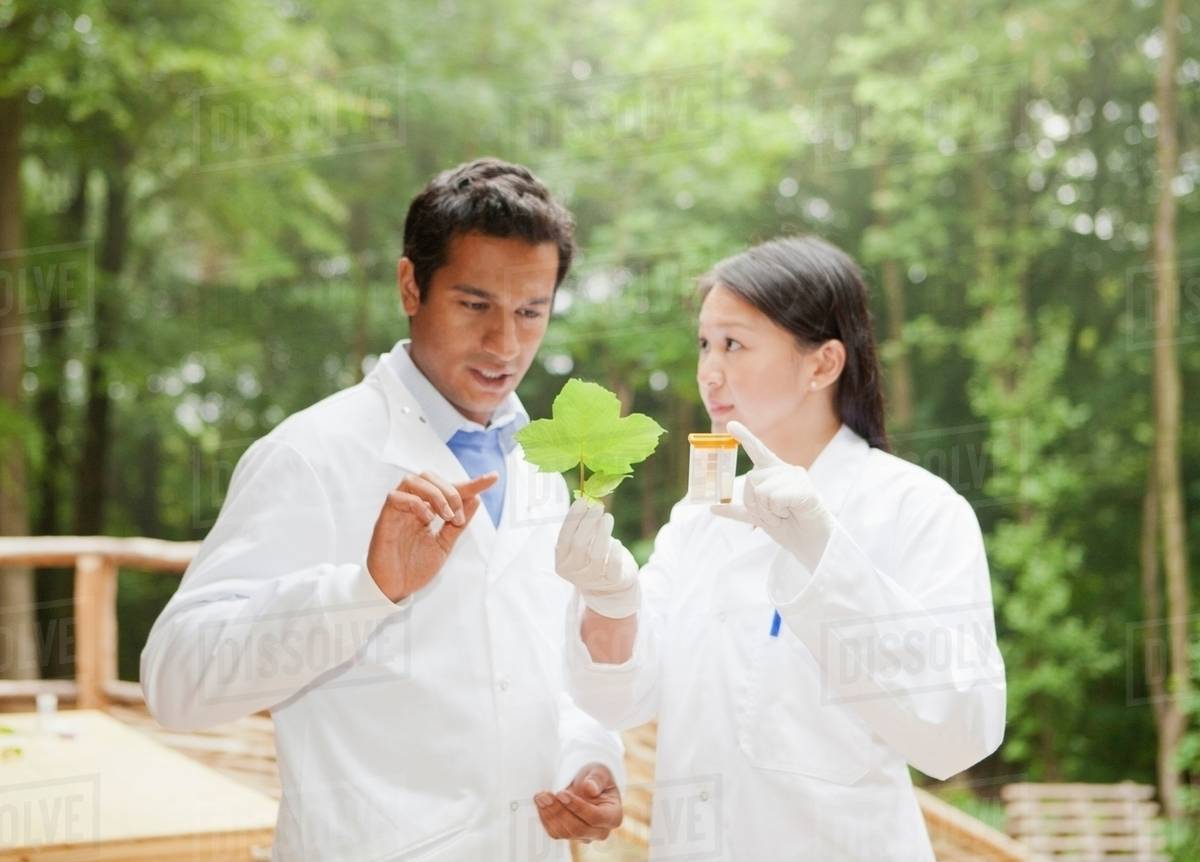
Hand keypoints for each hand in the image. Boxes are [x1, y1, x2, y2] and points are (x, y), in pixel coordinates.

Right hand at [366, 471, 497, 600]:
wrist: (394, 589)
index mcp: (426, 511)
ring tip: (446, 515)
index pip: (449, 489)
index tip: (493, 478)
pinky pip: (395, 497)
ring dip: (435, 494)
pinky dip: (415, 503)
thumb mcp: (444, 545)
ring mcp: (397, 511)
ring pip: (412, 480)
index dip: (471, 483)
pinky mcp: (385, 520)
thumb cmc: (414, 567)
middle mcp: (411, 506)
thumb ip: (458, 524)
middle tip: (458, 515)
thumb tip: (476, 499)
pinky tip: (427, 519)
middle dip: (450, 490)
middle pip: (428, 476)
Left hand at [534, 763, 621, 842]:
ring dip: (550, 814)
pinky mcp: (569, 835)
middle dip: (560, 811)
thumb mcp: (599, 772)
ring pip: (564, 831)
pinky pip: (555, 832)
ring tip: (541, 795)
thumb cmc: (595, 778)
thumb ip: (597, 779)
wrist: (586, 784)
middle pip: (578, 828)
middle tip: (546, 795)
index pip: (595, 818)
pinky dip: (546, 818)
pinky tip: (541, 802)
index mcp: (613, 816)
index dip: (578, 807)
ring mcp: (584, 836)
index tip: (562, 793)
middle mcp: (600, 831)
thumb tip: (590, 789)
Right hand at [555, 498, 639, 618]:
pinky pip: (613, 565)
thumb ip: (580, 527)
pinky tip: (617, 542)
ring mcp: (592, 579)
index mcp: (562, 562)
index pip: (564, 538)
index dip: (573, 519)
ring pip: (597, 554)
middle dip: (589, 522)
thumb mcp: (582, 544)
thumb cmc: (592, 557)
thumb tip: (586, 500)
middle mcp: (574, 572)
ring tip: (608, 518)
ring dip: (603, 532)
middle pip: (580, 544)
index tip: (582, 501)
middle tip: (598, 507)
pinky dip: (615, 552)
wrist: (609, 588)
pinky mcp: (611, 582)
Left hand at [710, 421, 833, 572]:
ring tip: (785, 514)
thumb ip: (738, 510)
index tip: (730, 424)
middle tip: (775, 514)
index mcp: (774, 473)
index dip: (745, 436)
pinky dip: (779, 512)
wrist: (812, 544)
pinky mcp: (805, 489)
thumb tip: (713, 507)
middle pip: (751, 479)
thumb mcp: (758, 518)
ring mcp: (796, 478)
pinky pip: (775, 498)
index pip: (758, 451)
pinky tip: (792, 513)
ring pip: (762, 491)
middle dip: (756, 504)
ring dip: (769, 511)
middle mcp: (785, 470)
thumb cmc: (789, 527)